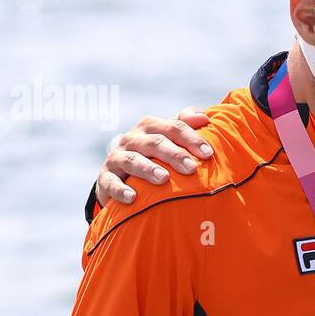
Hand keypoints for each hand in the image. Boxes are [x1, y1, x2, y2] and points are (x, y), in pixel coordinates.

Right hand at [95, 108, 213, 205]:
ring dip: (147, 168)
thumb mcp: (169, 138)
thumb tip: (204, 118)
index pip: (173, 127)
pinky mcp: (105, 178)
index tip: (208, 153)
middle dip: (174, 154)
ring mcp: (117, 158)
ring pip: (132, 160)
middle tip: (191, 168)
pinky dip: (120, 189)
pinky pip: (110, 182)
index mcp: (151, 127)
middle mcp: (133, 139)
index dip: (191, 138)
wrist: (119, 174)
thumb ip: (185, 125)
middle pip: (154, 142)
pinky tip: (132, 197)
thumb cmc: (154, 155)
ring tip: (163, 178)